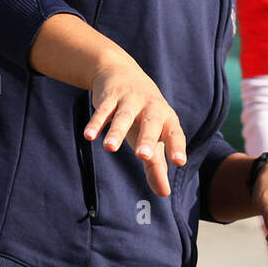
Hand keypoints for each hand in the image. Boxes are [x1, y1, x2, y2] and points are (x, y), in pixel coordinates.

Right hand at [83, 54, 187, 197]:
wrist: (121, 72)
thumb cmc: (142, 114)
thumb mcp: (152, 137)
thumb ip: (157, 166)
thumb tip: (164, 194)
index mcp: (166, 119)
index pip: (174, 133)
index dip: (176, 147)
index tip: (179, 162)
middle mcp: (151, 107)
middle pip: (150, 124)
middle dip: (147, 139)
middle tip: (144, 156)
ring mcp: (130, 100)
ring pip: (124, 116)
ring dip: (116, 131)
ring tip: (109, 148)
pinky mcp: (110, 96)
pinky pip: (103, 110)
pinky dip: (96, 122)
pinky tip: (89, 135)